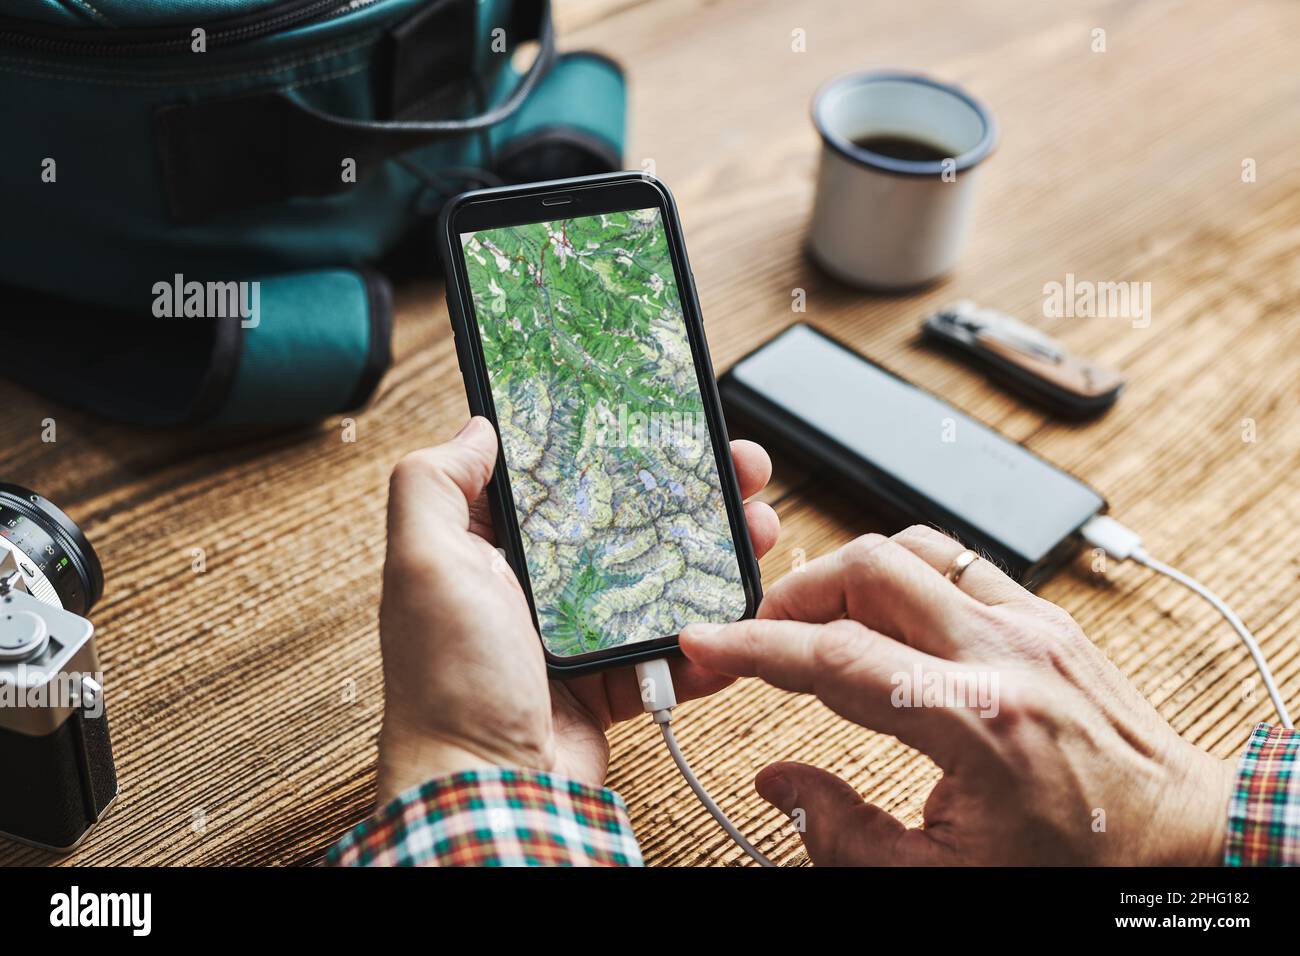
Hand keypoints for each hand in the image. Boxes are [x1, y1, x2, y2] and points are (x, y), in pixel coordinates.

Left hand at [374, 416, 779, 806]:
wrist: (491, 793)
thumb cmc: (448, 682)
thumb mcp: (424, 565)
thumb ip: (434, 485)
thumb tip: (476, 427)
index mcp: (490, 547)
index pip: (559, 474)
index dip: (610, 441)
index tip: (659, 416)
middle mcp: (536, 584)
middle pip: (625, 517)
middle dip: (686, 489)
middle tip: (737, 468)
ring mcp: (580, 632)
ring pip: (659, 575)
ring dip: (714, 550)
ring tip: (758, 527)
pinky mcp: (615, 679)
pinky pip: (674, 645)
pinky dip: (712, 631)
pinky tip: (743, 607)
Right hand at [680, 525, 1233, 864]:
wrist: (1184, 843)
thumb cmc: (1080, 865)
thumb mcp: (944, 881)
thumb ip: (842, 833)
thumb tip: (779, 784)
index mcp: (977, 723)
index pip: (837, 656)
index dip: (756, 646)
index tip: (707, 641)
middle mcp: (1006, 654)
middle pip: (872, 569)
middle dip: (796, 592)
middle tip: (763, 633)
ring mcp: (1032, 625)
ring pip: (915, 547)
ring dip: (850, 575)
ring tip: (821, 621)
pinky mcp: (1047, 618)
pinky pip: (961, 560)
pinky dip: (906, 573)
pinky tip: (889, 613)